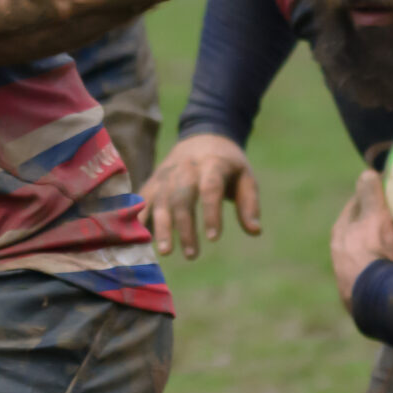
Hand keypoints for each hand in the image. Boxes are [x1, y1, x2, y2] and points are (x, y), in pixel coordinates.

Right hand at [143, 132, 261, 258]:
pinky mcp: (153, 182)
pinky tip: (138, 240)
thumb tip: (255, 231)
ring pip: (160, 201)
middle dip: (185, 227)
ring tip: (167, 252)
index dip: (211, 213)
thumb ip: (250, 203)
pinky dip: (138, 219)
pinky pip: (142, 201)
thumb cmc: (227, 165)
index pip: (210, 188)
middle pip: (182, 197)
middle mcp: (185, 168)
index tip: (214, 239)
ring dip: (162, 227)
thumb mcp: (245, 177)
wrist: (202, 137)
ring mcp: (166, 175)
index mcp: (212, 164)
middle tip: (192, 255)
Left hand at [330, 168, 392, 312]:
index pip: (356, 205)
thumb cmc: (372, 252)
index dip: (372, 196)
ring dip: (385, 246)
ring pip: (370, 252)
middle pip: (363, 229)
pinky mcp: (362, 292)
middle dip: (379, 223)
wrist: (375, 298)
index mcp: (341, 231)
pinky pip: (378, 271)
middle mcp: (341, 252)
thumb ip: (370, 195)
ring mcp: (350, 274)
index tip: (390, 191)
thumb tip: (367, 173)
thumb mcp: (373, 218)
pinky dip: (388, 266)